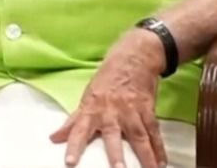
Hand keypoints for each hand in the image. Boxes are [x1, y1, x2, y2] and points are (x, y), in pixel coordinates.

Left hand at [51, 29, 166, 167]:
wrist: (132, 58)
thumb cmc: (106, 81)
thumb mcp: (87, 98)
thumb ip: (73, 122)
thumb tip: (54, 138)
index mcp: (92, 109)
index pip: (79, 130)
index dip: (74, 146)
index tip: (70, 162)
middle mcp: (111, 111)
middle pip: (113, 134)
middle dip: (115, 153)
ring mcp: (131, 111)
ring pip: (139, 136)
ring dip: (145, 155)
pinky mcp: (148, 109)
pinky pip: (154, 132)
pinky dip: (159, 148)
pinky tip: (162, 163)